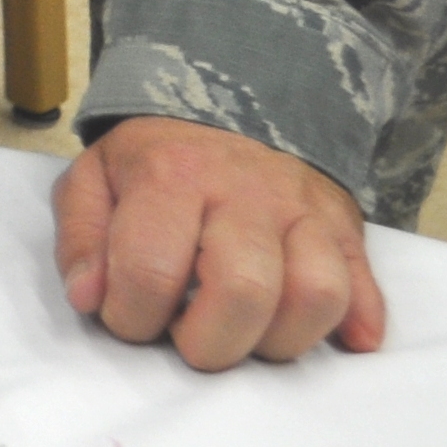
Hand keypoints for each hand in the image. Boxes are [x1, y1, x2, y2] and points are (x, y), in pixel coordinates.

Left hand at [53, 116, 387, 368]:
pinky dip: (354, 325)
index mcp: (170, 174)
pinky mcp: (345, 229)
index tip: (129, 317)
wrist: (229, 102)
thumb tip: (88, 299)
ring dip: (279, 340)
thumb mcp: (94, 179)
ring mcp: (303, 210)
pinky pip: (364, 290)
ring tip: (245, 333)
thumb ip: (81, 239)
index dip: (131, 317)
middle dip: (209, 344)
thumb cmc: (155, 160)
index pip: (150, 269)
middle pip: (243, 290)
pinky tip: (331, 338)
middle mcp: (244, 191)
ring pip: (315, 296)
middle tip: (190, 339)